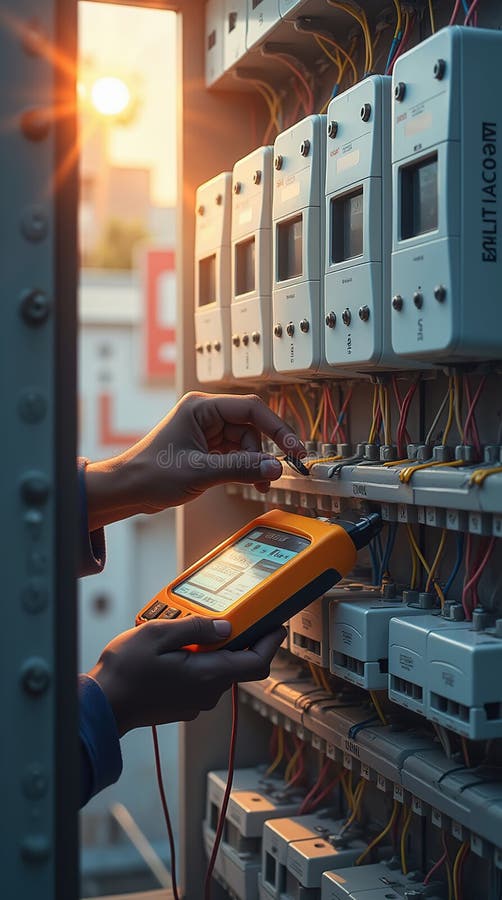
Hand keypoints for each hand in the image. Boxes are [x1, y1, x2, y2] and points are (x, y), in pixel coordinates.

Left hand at [85, 392, 303, 529]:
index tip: (295, 450)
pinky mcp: (206, 447)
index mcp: (202, 407)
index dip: (278, 429)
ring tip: (257, 485)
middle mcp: (206, 414)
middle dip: (263, 453)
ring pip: (245, 443)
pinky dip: (244, 468)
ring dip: (254, 463)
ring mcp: (206, 430)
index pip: (252, 409)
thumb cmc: (151, 474)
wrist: (128, 490)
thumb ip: (241, 469)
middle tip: (273, 475)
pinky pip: (235, 453)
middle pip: (251, 427)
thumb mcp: (201, 472)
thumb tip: (275, 468)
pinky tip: (248, 482)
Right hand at [88, 616, 286, 735]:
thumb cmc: (126, 670)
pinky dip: (200, 661)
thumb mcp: (158, 635)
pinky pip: (202, 679)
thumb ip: (195, 628)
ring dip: (215, 650)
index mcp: (208, 676)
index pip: (257, 664)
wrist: (101, 705)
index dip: (271, 643)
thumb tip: (225, 626)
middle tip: (231, 615)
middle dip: (239, 640)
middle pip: (239, 665)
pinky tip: (180, 648)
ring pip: (219, 671)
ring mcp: (195, 702)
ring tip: (194, 627)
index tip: (276, 625)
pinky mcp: (183, 704)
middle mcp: (208, 693)